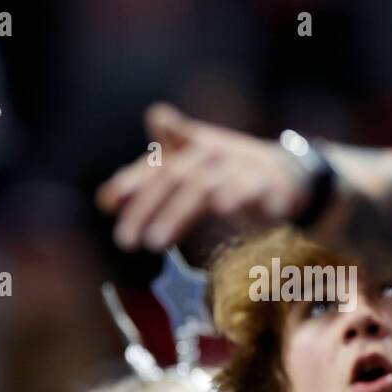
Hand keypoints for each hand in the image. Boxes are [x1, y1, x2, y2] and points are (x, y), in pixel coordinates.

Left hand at [96, 103, 309, 252]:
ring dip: (177, 214)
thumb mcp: (186, 176)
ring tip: (155, 242)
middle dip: (146, 208)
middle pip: (174, 176)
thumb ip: (147, 185)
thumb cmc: (227, 177)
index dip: (130, 181)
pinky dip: (238, 196)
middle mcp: (212, 152)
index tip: (106, 203)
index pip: (155, 164)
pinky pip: (250, 188)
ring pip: (203, 186)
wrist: (289, 177)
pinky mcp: (268, 183)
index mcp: (190, 149)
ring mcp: (241, 165)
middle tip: (125, 242)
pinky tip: (223, 210)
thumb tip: (102, 199)